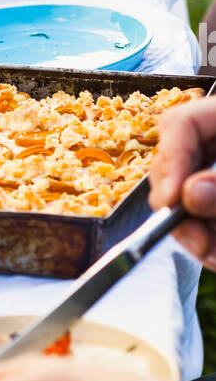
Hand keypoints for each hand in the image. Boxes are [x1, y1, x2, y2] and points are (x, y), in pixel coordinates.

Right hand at [149, 94, 215, 267]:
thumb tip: (188, 193)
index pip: (181, 124)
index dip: (169, 160)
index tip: (172, 200)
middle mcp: (215, 148)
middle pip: (175, 169)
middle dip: (177, 208)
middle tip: (195, 238)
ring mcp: (212, 181)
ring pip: (182, 205)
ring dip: (193, 235)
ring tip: (212, 253)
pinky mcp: (215, 211)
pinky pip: (199, 226)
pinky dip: (206, 245)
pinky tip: (215, 255)